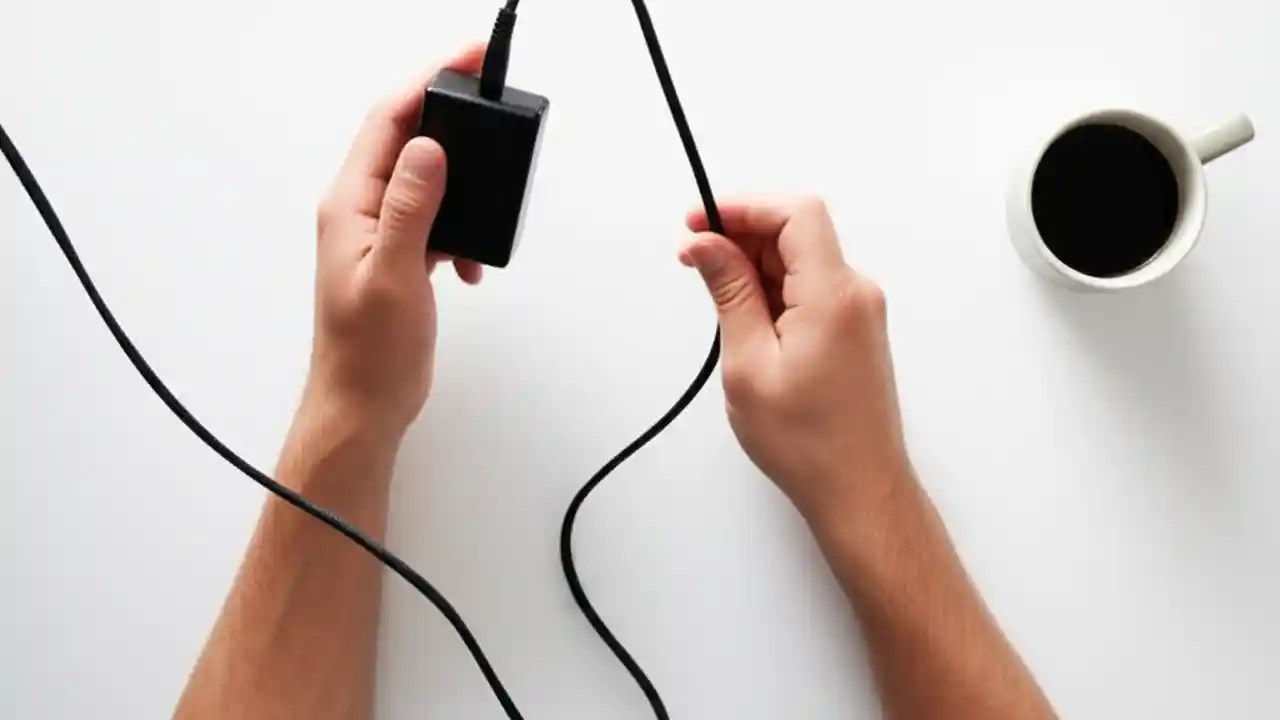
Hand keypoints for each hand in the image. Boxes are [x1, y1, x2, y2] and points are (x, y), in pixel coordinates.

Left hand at [306, 43, 486, 441]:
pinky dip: (459, 230)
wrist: (363, 406)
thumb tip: (428, 148)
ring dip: (460, 181)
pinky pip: (432, 218)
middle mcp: (358, 209)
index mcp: (349, 203)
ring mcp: (378, 232)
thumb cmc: (367, 353)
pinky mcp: (398, 255)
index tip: (468, 59)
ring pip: (424, 178)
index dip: (428, 80)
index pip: (389, 120)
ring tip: (490, 190)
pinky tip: (468, 262)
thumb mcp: (395, 274)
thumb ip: (410, 207)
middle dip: (449, 113)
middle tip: (489, 91)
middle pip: (405, 137)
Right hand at [680, 197, 910, 524]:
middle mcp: (855, 294)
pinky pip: (810, 287)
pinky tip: (746, 319)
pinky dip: (774, 290)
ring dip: (754, 265)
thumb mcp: (749, 363)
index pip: (794, 214)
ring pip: (801, 259)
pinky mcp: (854, 329)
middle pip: (797, 231)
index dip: (743, 206)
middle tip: (695, 258)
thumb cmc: (810, 443)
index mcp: (834, 295)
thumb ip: (730, 292)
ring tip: (716, 300)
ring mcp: (859, 312)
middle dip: (741, 234)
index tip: (700, 221)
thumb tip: (709, 244)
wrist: (859, 489)